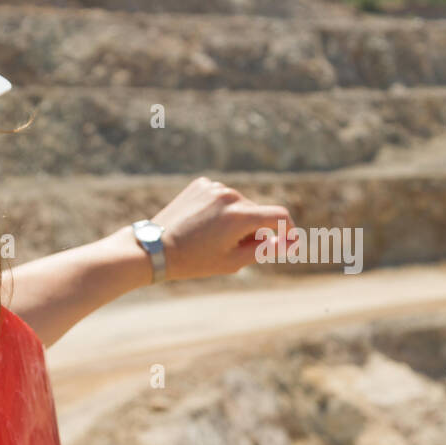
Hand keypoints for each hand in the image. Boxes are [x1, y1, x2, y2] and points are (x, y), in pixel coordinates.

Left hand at [152, 176, 293, 280]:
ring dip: (237, 219)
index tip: (288, 242)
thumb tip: (290, 241)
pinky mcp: (201, 183)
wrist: (155, 249)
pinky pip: (222, 197)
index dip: (288, 230)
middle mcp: (230, 195)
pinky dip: (221, 209)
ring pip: (240, 204)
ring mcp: (214, 186)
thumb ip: (266, 249)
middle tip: (234, 249)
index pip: (280, 216)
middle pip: (257, 212)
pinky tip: (204, 223)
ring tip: (214, 237)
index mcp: (241, 215)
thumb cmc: (195, 260)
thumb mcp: (234, 260)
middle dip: (255, 230)